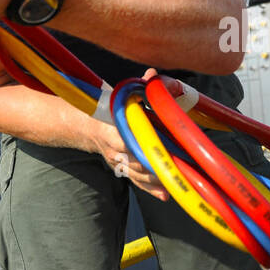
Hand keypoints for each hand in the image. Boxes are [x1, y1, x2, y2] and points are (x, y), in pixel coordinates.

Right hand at [83, 69, 182, 201]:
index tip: (169, 146)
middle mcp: (114, 148)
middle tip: (182, 166)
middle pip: (139, 161)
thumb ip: (140, 86)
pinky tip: (165, 195)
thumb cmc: (109, 107)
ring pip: (139, 174)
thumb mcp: (123, 95)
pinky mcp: (120, 169)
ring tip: (179, 179)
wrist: (87, 124)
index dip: (150, 144)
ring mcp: (116, 161)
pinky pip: (136, 181)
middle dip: (159, 164)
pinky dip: (150, 188)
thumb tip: (153, 75)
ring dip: (159, 178)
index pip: (133, 139)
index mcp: (114, 128)